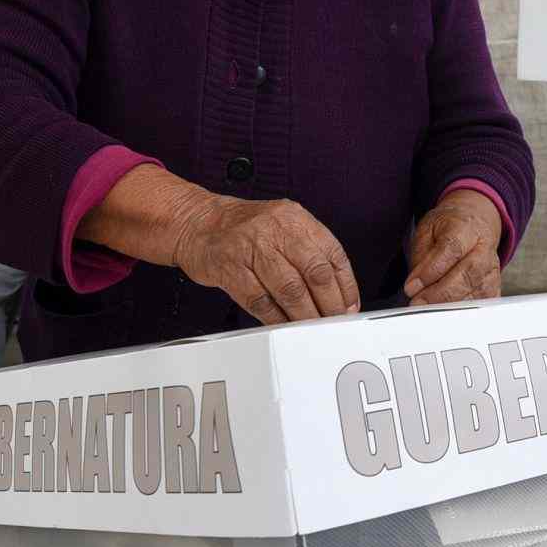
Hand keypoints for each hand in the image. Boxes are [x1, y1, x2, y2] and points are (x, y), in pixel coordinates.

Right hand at [172, 195, 359, 323]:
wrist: (197, 222)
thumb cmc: (244, 228)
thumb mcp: (282, 225)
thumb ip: (309, 252)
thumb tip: (339, 292)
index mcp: (295, 218)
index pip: (332, 254)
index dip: (346, 285)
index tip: (349, 306)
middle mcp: (276, 229)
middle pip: (315, 272)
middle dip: (330, 304)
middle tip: (335, 321)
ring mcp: (251, 248)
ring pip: (290, 289)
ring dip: (305, 315)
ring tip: (313, 328)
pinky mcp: (230, 268)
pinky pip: (260, 300)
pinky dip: (276, 318)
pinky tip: (284, 325)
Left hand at [405, 190, 501, 305]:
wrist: (476, 222)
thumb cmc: (449, 228)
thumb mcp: (427, 230)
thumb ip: (421, 257)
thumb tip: (415, 285)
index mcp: (467, 228)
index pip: (452, 250)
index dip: (431, 271)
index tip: (412, 286)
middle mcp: (484, 249)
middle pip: (468, 274)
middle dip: (440, 294)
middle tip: (418, 303)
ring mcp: (492, 269)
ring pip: (477, 292)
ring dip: (450, 306)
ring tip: (427, 310)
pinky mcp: (495, 286)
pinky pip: (483, 304)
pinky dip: (464, 312)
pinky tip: (446, 313)